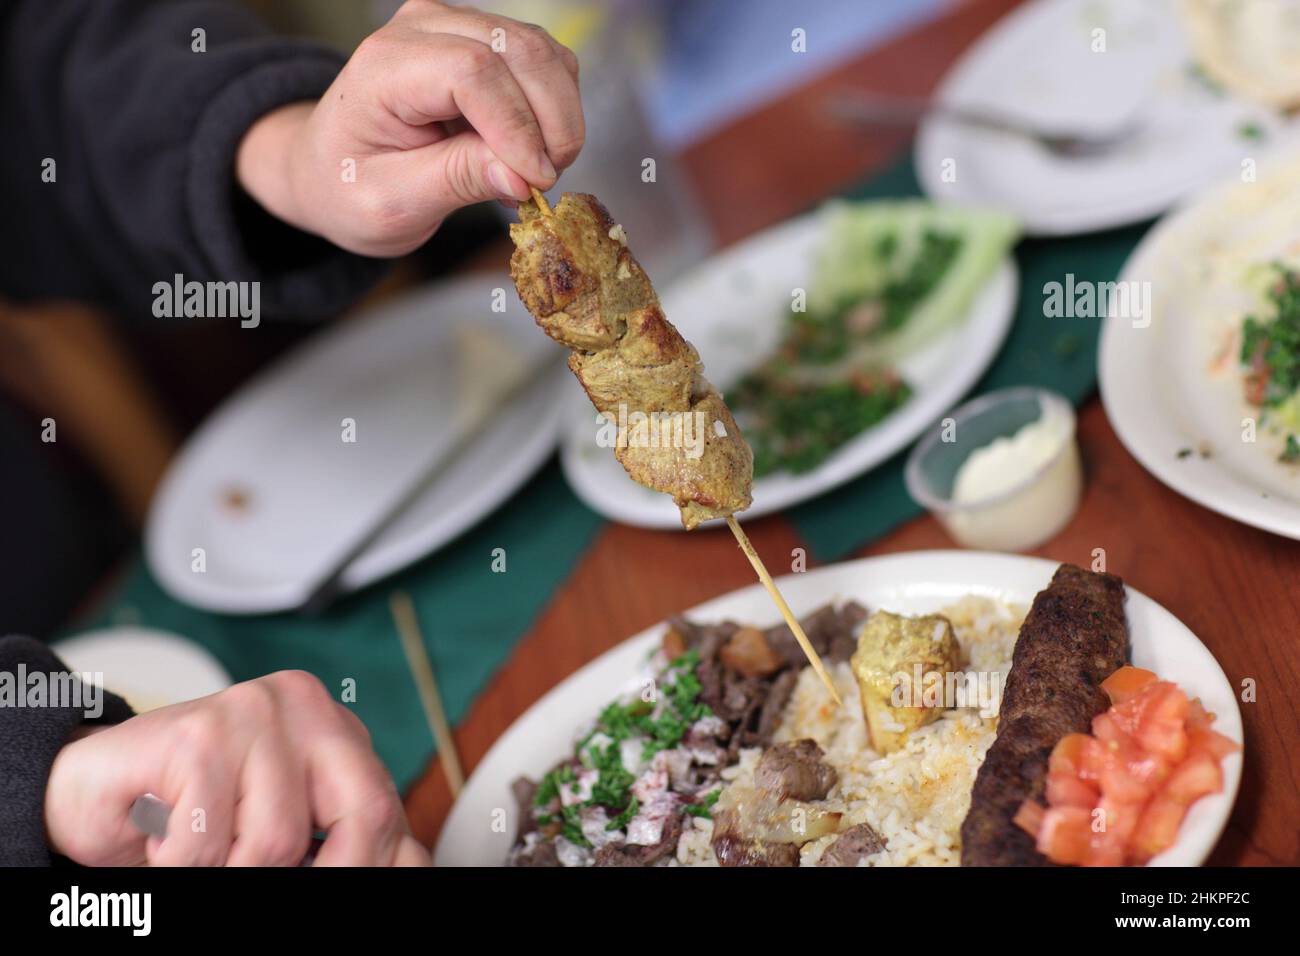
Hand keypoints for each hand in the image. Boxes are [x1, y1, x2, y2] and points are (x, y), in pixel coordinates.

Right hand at [44, 670, 429, 866]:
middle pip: (363, 815)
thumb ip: (337, 839)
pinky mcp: (197, 734)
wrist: (90, 789)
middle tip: (269, 883)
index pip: (386, 809)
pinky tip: (165, 838)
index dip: (375, 867)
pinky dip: (181, 865)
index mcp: (334, 729)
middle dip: (329, 875)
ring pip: (277, 843)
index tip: (355, 893)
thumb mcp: (280, 825)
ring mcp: (251, 713)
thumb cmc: (190, 810)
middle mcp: (303, 707)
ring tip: (205, 852)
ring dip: (230, 871)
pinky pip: (208, 844)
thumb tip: (411, 868)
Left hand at [236, 0, 583, 256]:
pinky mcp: (488, 39)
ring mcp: (459, 25)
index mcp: (385, 64)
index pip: (472, 72)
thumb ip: (455, 182)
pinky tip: (532, 150)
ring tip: (536, 171)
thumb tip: (523, 178)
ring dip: (559, 117)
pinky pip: (547, 62)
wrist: (334, 165)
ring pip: (543, 53)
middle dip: (551, 124)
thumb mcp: (391, 202)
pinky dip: (555, 108)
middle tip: (544, 184)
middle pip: (520, 52)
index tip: (534, 182)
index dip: (517, 127)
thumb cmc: (352, 186)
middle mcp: (424, 27)